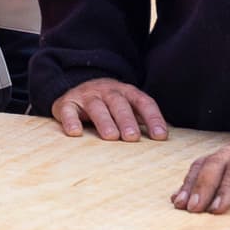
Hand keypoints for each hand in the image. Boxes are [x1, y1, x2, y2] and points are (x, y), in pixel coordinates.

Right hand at [52, 77, 166, 141]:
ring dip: (104, 121)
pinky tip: (75, 133)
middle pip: (119, 103)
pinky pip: (68, 111)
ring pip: (96, 106)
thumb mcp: (127, 107)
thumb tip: (163, 139)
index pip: (143, 103)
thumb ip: (142, 120)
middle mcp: (108, 91)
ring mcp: (87, 96)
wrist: (77, 89)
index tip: (160, 136)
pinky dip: (71, 121)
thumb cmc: (109, 106)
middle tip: (133, 137)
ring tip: (110, 137)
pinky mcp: (66, 103)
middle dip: (127, 120)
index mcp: (127, 93)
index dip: (152, 118)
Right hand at [173, 127, 229, 228]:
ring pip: (206, 163)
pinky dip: (192, 182)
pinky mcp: (227, 158)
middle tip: (191, 210)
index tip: (215, 211)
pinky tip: (181, 197)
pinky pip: (205, 166)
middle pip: (216, 162)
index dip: (226, 188)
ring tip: (181, 206)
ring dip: (192, 184)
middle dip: (202, 187)